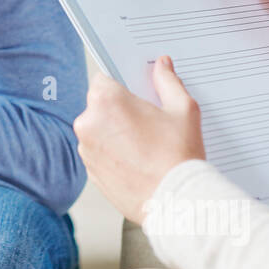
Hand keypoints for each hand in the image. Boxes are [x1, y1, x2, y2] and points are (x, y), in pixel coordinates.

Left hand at [73, 57, 205, 224]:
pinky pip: (99, 153)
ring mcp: (86, 150)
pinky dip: (113, 154)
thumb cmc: (179, 157)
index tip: (135, 92)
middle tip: (147, 121)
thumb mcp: (183, 110)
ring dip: (115, 132)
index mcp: (106, 100)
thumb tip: (162, 65)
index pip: (104, 78)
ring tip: (145, 145)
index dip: (121, 83)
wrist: (175, 202)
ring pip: (99, 130)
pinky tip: (137, 161)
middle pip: (100, 105)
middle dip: (119, 109)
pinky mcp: (90, 172)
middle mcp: (88, 123)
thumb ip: (168, 82)